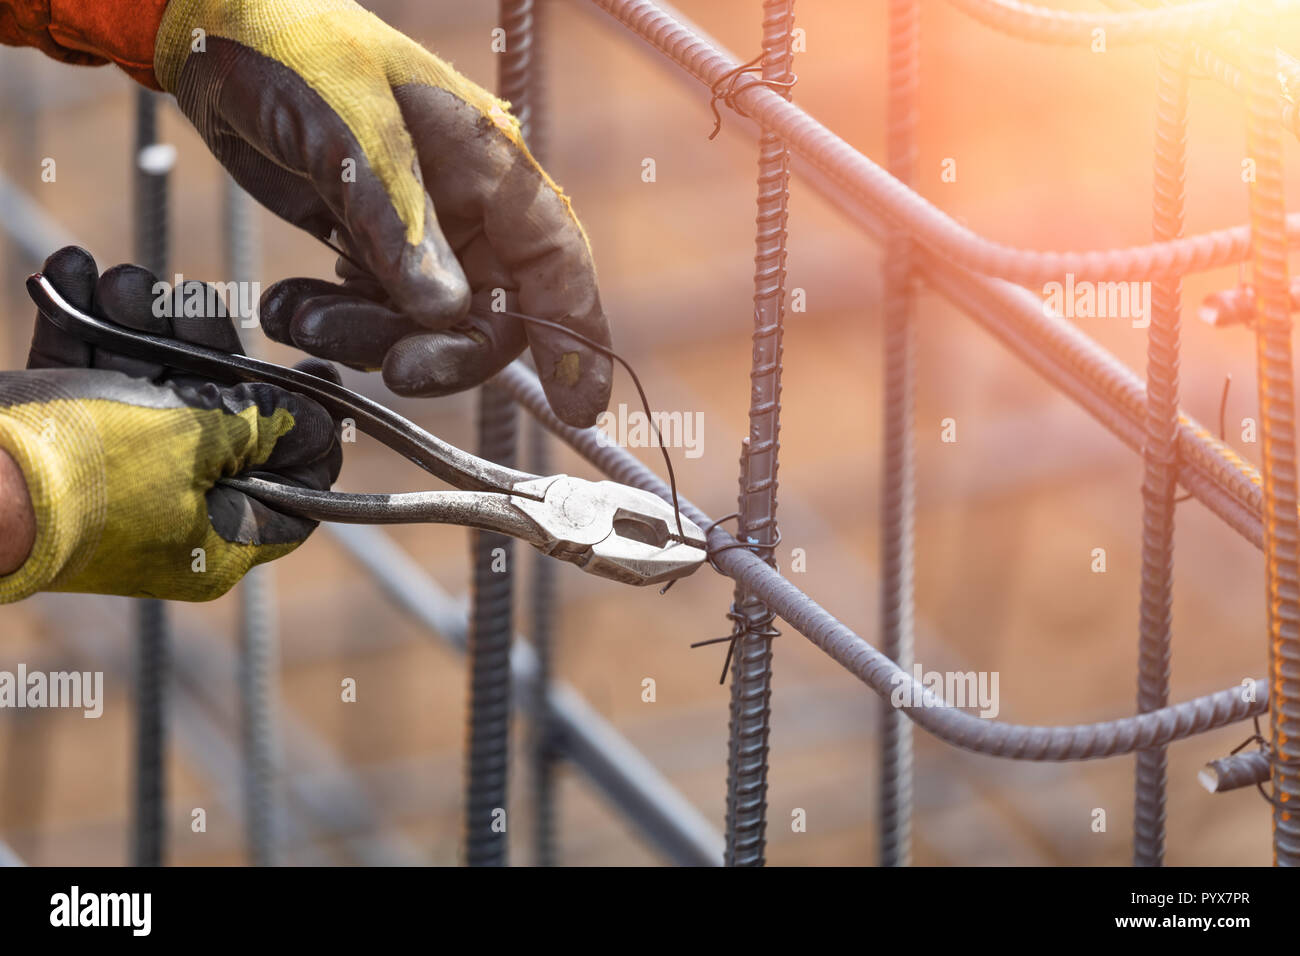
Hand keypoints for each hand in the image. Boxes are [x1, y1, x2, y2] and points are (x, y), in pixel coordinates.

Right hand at [0, 246, 341, 602]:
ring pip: (149, 386)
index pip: (292, 490)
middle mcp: (170, 512)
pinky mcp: (58, 442)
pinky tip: (72, 271)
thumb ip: (257, 423)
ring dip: (138, 323)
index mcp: (217, 537)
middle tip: (191, 303)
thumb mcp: (190, 441)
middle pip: (220, 420)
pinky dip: (81, 327)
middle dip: (205, 347)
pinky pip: (86, 379)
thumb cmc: (79, 472)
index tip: (317, 371)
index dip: (311, 431)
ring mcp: (111, 478)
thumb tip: (317, 419)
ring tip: (123, 283)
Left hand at [154, 0, 612, 426]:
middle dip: (444, 353)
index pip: (556, 262)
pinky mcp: (371, 249)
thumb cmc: (296, 54)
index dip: (576, 337)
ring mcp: (420, 233)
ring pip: (428, 327)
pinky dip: (335, 323)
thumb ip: (399, 227)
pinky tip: (290, 304)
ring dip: (370, 338)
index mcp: (489, 166)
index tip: (580, 406)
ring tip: (304, 316)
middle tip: (395, 371)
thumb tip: (446, 313)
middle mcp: (468, 208)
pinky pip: (376, 315)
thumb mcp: (350, 134)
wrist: (217, 34)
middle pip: (492, 315)